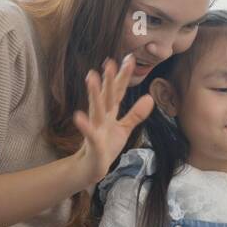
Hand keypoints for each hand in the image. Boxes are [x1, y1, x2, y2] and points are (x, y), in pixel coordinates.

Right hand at [73, 54, 154, 178]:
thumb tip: (149, 97)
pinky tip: (77, 116)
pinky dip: (84, 125)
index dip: (123, 76)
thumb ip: (136, 114)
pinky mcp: (93, 142)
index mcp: (110, 112)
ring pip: (96, 109)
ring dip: (94, 94)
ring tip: (91, 77)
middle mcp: (102, 117)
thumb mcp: (124, 129)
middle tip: (110, 62)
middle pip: (107, 96)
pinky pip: (89, 133)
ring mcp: (96, 128)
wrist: (91, 167)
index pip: (118, 91)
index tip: (129, 58)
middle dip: (109, 79)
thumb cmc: (106, 146)